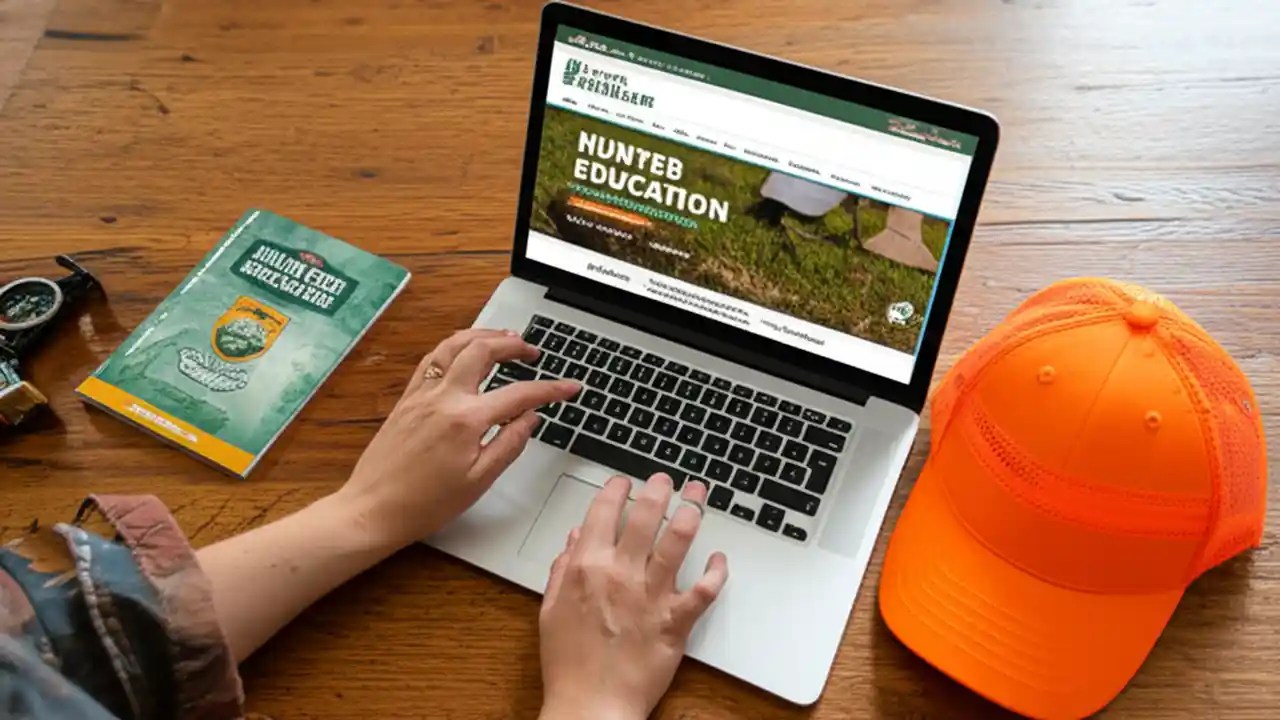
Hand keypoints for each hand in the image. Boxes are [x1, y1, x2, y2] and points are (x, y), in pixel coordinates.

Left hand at [333, 328, 579, 549]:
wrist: (373, 509)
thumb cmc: (424, 503)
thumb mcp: (479, 480)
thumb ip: (510, 443)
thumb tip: (531, 418)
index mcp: (465, 420)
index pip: (519, 393)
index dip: (551, 389)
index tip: (570, 387)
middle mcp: (443, 398)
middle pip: (483, 351)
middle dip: (513, 344)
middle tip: (533, 351)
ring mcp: (421, 395)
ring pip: (454, 345)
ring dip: (482, 336)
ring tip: (503, 338)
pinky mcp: (406, 399)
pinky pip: (432, 360)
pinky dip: (453, 347)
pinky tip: (463, 351)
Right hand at [538, 474, 729, 719]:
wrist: (590, 705)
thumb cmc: (568, 663)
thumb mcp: (551, 609)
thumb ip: (562, 569)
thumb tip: (574, 538)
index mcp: (586, 567)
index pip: (603, 511)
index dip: (616, 489)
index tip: (624, 482)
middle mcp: (620, 573)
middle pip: (645, 514)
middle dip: (659, 488)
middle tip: (667, 479)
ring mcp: (651, 595)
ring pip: (678, 539)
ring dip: (691, 511)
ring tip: (698, 496)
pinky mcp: (675, 620)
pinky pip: (704, 589)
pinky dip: (717, 571)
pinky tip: (720, 558)